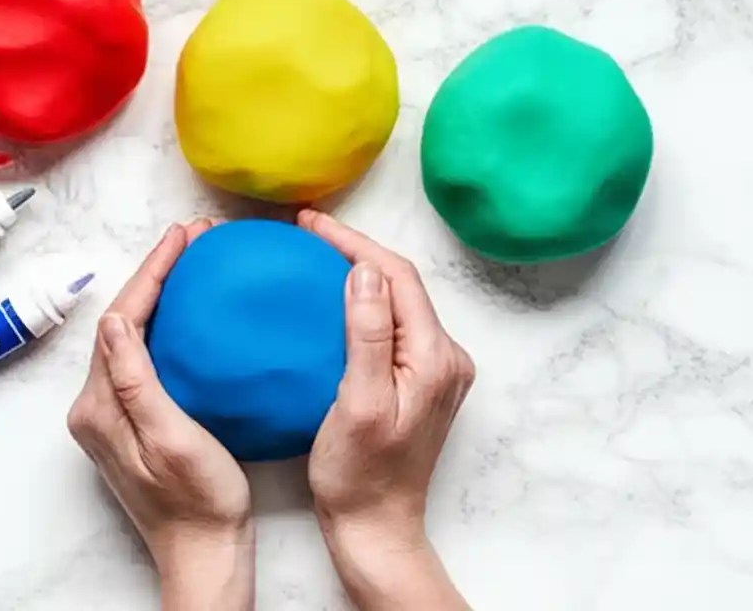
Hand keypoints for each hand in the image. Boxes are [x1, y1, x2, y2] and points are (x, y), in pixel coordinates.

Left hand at [67, 220, 254, 610]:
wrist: (204, 553)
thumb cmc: (199, 502)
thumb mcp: (171, 439)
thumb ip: (136, 380)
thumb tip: (111, 319)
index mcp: (100, 406)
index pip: (121, 319)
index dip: (151, 273)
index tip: (183, 238)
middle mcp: (96, 407)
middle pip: (121, 322)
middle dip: (154, 276)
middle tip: (195, 240)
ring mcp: (111, 416)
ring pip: (130, 337)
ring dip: (158, 297)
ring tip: (193, 263)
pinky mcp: (130, 423)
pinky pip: (141, 358)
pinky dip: (163, 327)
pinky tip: (190, 315)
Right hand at [298, 209, 474, 610]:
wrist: (375, 527)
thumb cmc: (359, 477)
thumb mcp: (357, 404)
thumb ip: (366, 336)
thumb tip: (364, 271)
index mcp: (436, 358)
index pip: (398, 278)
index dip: (355, 243)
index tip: (311, 225)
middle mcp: (446, 358)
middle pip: (402, 284)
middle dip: (357, 251)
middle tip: (306, 232)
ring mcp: (437, 371)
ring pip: (398, 303)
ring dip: (360, 274)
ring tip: (314, 254)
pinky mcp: (421, 383)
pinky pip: (392, 327)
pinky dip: (362, 305)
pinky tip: (328, 301)